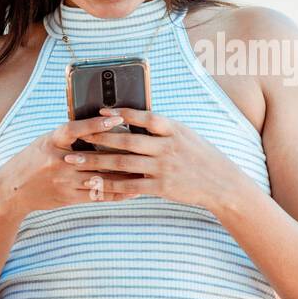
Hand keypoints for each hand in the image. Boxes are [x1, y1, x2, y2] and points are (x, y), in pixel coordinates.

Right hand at [0, 113, 141, 214]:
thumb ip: (69, 136)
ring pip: (100, 177)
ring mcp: (64, 181)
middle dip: (122, 152)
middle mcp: (58, 161)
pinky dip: (117, 193)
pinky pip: (97, 196)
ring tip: (147, 170)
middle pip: (95, 156)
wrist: (13, 189)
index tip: (117, 118)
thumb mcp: (46, 141)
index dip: (97, 123)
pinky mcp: (68, 197)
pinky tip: (133, 190)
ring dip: (125, 175)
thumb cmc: (33, 159)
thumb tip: (98, 124)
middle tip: (146, 147)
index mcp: (51, 141)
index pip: (75, 129)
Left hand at [62, 107, 246, 210]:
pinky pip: (131, 185)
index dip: (122, 113)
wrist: (221, 183)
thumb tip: (135, 119)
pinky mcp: (161, 187)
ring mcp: (164, 168)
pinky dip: (111, 184)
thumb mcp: (186, 135)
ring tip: (76, 160)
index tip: (101, 111)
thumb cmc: (201, 156)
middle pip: (127, 140)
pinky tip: (94, 183)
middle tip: (77, 135)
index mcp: (174, 130)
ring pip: (123, 163)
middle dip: (99, 138)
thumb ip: (163, 129)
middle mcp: (168, 147)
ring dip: (96, 161)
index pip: (145, 117)